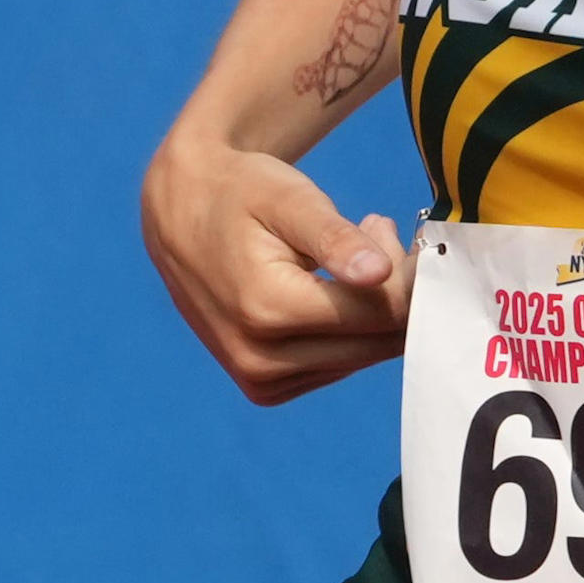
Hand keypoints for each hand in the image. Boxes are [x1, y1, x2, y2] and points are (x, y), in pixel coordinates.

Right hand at [142, 132, 412, 402]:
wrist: (181, 215)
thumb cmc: (240, 194)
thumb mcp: (288, 199)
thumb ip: (335, 238)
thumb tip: (379, 274)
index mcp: (266, 310)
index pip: (379, 311)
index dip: (402, 269)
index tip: (382, 225)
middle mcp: (259, 359)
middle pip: (378, 341)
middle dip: (393, 290)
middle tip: (373, 235)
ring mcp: (261, 381)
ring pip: (365, 356)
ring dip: (374, 309)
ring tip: (347, 254)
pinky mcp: (266, 388)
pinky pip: (341, 365)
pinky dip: (350, 329)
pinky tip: (330, 288)